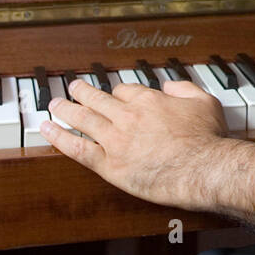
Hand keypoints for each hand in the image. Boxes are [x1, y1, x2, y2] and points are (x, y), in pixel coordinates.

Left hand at [42, 77, 229, 211]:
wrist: (202, 168)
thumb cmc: (206, 139)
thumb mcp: (204, 102)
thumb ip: (184, 89)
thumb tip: (171, 86)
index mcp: (148, 100)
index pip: (124, 90)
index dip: (116, 91)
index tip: (113, 94)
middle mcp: (128, 116)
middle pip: (97, 99)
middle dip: (82, 92)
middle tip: (72, 87)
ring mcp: (116, 140)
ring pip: (82, 119)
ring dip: (65, 109)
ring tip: (55, 104)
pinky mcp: (109, 165)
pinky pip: (77, 148)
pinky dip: (59, 137)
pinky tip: (48, 129)